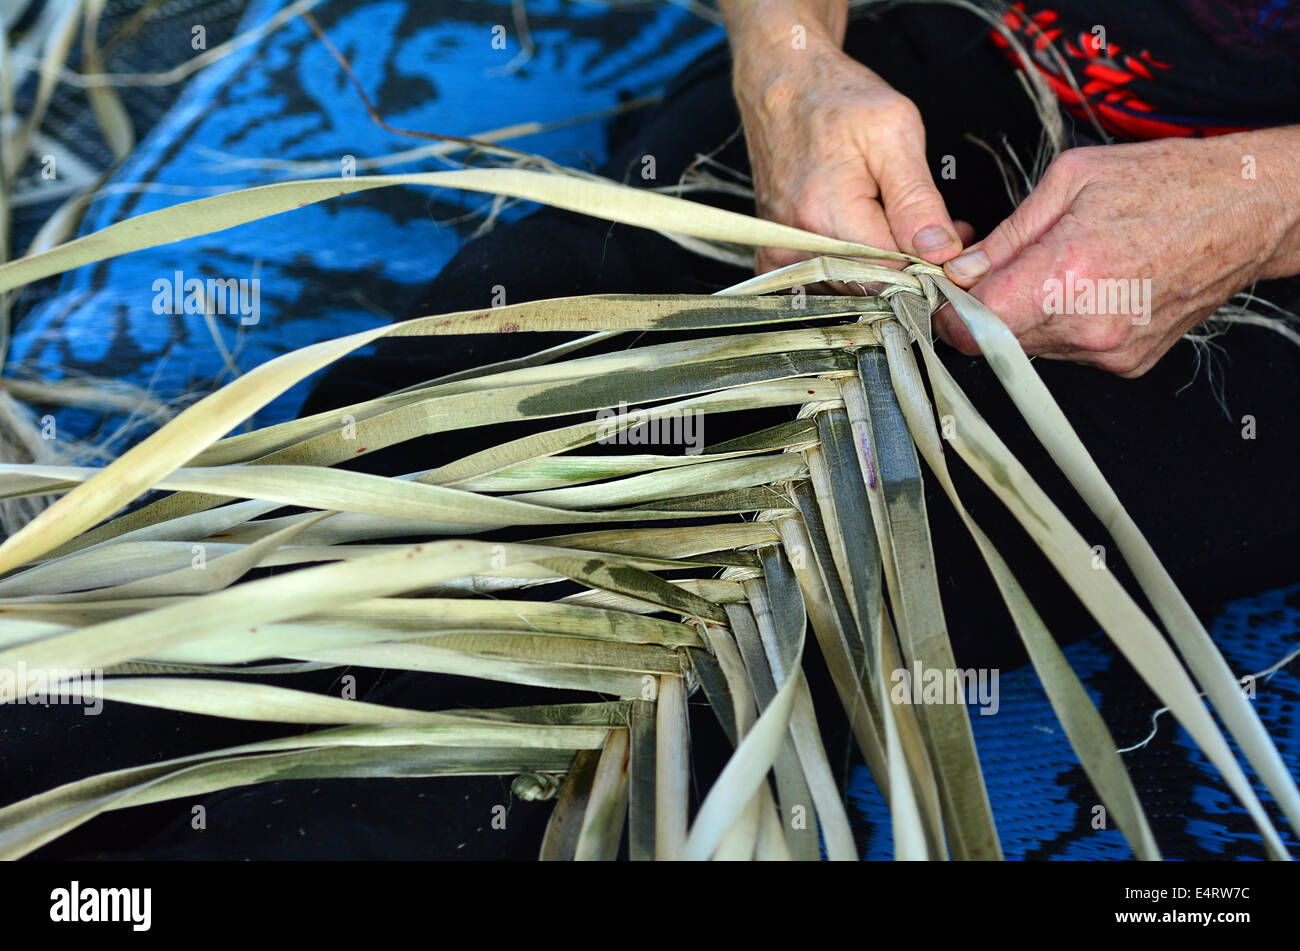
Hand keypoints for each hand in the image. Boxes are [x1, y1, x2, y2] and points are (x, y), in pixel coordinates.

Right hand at [731, 30, 970, 282]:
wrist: (783, 86)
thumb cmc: (838, 101)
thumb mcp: (895, 133)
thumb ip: (917, 199)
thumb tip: (940, 252)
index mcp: (829, 216)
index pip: (895, 274)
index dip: (931, 263)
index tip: (951, 239)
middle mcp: (798, 244)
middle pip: (871, 287)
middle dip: (909, 266)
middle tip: (933, 229)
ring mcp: (781, 254)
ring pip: (849, 290)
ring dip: (881, 268)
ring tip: (896, 224)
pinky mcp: (774, 257)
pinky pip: (820, 286)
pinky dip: (850, 272)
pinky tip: (862, 241)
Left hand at [939, 129, 1299, 376]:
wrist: (1249, 210)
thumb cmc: (1166, 183)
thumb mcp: (1070, 180)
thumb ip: (1005, 236)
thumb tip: (959, 271)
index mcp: (1064, 277)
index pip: (970, 328)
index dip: (947, 311)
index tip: (944, 293)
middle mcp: (1086, 326)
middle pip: (995, 342)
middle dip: (985, 310)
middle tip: (996, 271)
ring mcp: (1109, 352)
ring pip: (1030, 349)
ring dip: (1025, 317)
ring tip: (1057, 270)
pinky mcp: (1128, 364)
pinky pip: (1069, 353)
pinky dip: (1063, 325)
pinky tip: (1089, 288)